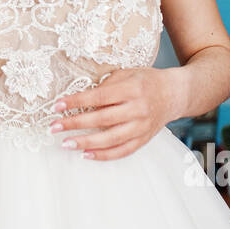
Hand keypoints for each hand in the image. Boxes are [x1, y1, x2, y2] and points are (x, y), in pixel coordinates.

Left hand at [48, 67, 188, 160]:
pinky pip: (122, 151)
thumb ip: (106, 84)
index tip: (57, 106)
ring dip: (86, 143)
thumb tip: (79, 96)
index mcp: (132, 89)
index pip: (98, 97)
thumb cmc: (146, 80)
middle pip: (101, 119)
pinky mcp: (144, 139)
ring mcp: (141, 127)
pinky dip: (104, 155)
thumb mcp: (127, 73)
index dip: (76, 102)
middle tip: (54, 127)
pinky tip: (86, 155)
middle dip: (75, 124)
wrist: (175, 94)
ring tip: (66, 143)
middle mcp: (137, 109)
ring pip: (110, 139)